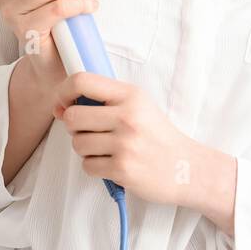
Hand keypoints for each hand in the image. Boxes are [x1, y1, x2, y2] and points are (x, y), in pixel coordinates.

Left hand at [51, 72, 197, 206]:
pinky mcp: (122, 168)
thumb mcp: (139, 106)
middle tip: (89, 132)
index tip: (63, 104)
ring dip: (86, 149)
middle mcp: (127, 116)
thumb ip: (106, 100)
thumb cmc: (158, 137)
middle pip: (73, 116)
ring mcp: (125, 144)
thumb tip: (63, 106)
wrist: (187, 168)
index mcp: (130, 95)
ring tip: (106, 150)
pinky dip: (95, 167)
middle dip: (74, 127)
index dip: (63, 92)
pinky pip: (87, 166)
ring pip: (78, 143)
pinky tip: (112, 164)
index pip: (82, 81)